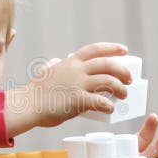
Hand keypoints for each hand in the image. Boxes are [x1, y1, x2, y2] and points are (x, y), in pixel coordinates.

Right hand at [5, 42, 131, 136]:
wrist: (27, 105)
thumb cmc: (35, 92)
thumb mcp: (44, 72)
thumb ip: (53, 66)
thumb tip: (55, 61)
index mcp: (70, 62)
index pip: (96, 49)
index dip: (112, 48)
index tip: (125, 50)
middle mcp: (76, 70)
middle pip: (107, 64)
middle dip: (123, 70)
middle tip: (130, 79)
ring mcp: (77, 85)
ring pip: (108, 81)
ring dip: (120, 88)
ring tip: (124, 95)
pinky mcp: (77, 101)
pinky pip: (100, 102)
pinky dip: (108, 105)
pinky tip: (111, 109)